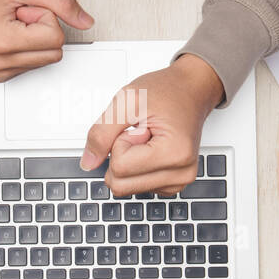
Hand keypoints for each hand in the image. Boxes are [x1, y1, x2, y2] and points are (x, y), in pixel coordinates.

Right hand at [0, 0, 93, 81]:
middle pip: (55, 51)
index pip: (56, 37)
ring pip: (47, 58)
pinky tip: (6, 32)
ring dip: (34, 36)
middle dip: (42, 27)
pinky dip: (26, 45)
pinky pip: (33, 63)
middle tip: (17, 13)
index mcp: (2, 42)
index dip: (45, 15)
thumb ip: (61, 2)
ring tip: (10, 21)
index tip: (23, 7)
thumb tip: (86, 22)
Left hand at [79, 54, 223, 196]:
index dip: (118, 142)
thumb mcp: (127, 101)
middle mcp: (181, 173)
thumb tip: (88, 162)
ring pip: (126, 188)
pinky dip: (135, 167)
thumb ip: (101, 133)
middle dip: (120, 155)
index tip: (138, 127)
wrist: (191, 90)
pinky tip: (150, 148)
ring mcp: (178, 182)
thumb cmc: (167, 91)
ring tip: (146, 138)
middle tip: (139, 133)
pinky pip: (136, 186)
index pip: (119, 167)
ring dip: (127, 161)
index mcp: (175, 154)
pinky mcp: (172, 184)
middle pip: (121, 185)